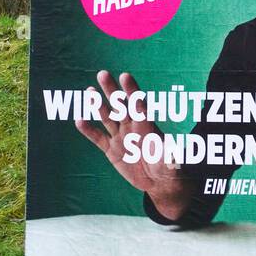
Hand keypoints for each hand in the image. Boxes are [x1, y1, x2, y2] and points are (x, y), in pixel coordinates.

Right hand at [74, 70, 193, 219]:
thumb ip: (171, 156)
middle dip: (112, 90)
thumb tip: (175, 154)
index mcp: (148, 127)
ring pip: (107, 118)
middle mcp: (133, 128)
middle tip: (103, 73)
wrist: (159, 181)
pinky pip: (98, 138)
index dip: (132, 91)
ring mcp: (121, 138)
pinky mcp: (112, 150)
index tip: (125, 76)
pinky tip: (79, 120)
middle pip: (121, 106)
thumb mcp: (171, 162)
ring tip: (89, 91)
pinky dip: (89, 131)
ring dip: (98, 106)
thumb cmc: (169, 168)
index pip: (138, 105)